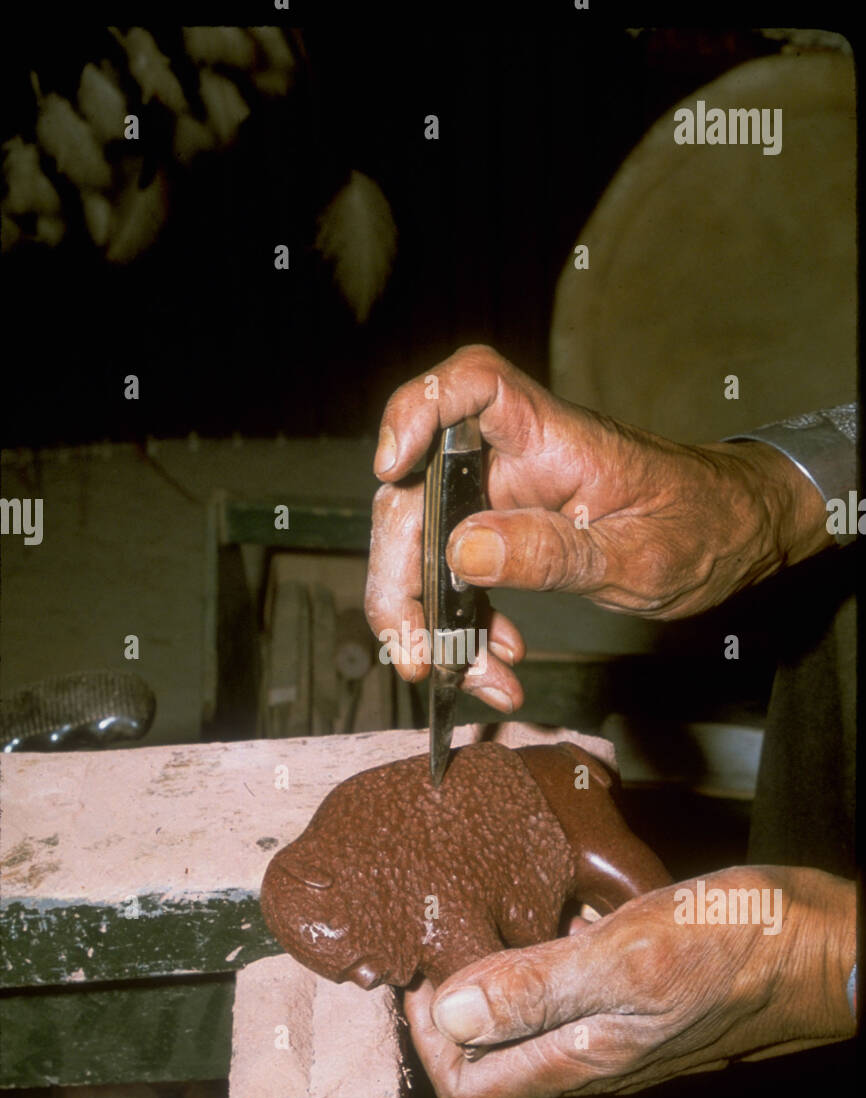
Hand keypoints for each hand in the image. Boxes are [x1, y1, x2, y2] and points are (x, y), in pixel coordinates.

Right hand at [365, 345, 829, 710]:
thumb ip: (552, 552)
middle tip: (417, 648)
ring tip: (460, 673)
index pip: (473, 386)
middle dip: (402, 576)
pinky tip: (491, 661)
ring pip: (428, 544)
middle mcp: (516, 460)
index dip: (417, 410)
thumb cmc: (702, 526)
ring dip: (429, 618)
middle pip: (421, 490)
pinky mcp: (506, 534)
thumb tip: (463, 550)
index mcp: (554, 439)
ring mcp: (506, 497)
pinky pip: (459, 575)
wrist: (733, 538)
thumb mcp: (639, 554)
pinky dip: (464, 626)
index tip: (392, 468)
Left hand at [404, 866, 854, 1097]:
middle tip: (442, 936)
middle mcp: (594, 1054)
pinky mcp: (640, 993)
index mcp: (583, 1058)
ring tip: (487, 912)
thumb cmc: (738, 947)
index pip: (471, 1088)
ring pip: (530, 1017)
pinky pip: (573, 985)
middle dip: (453, 1002)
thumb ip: (536, 989)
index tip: (422, 975)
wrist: (824, 945)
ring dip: (499, 971)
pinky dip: (550, 949)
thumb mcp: (625, 959)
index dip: (430, 1039)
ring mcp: (619, 1026)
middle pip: (492, 1055)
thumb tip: (447, 1014)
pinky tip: (559, 902)